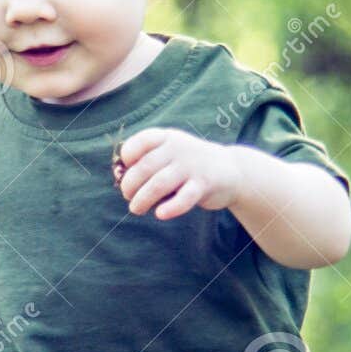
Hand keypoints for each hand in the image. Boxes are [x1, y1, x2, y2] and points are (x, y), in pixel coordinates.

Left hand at [116, 128, 242, 218]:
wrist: (232, 170)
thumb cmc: (188, 165)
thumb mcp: (168, 155)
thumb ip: (146, 162)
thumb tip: (118, 176)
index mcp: (166, 138)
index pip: (140, 142)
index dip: (128, 157)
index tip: (125, 170)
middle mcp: (178, 148)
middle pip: (145, 167)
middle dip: (130, 185)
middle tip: (128, 196)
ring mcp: (192, 165)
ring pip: (159, 184)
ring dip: (142, 199)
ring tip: (136, 209)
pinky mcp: (204, 184)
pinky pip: (184, 197)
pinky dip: (171, 207)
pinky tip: (160, 214)